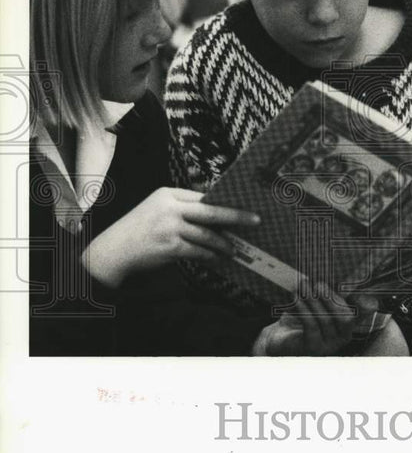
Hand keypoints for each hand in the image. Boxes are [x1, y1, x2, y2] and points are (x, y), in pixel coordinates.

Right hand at [82, 187, 259, 288]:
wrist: (114, 251)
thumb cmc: (139, 231)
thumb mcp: (157, 210)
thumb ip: (181, 209)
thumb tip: (215, 215)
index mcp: (167, 194)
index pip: (202, 196)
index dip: (224, 202)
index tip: (243, 206)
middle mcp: (169, 207)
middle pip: (211, 211)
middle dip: (235, 216)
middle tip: (255, 220)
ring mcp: (170, 227)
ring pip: (207, 235)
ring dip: (223, 243)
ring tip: (234, 249)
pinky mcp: (170, 246)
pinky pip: (198, 251)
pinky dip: (210, 255)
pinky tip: (218, 259)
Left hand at [253, 285, 366, 355]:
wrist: (281, 338)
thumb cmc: (301, 317)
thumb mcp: (316, 303)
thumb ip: (325, 291)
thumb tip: (326, 272)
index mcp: (349, 323)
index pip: (363, 314)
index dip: (366, 304)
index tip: (361, 291)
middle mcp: (343, 336)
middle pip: (345, 318)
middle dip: (331, 298)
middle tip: (318, 284)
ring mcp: (328, 344)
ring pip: (325, 319)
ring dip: (313, 300)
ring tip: (302, 286)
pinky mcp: (313, 347)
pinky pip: (311, 325)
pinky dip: (303, 309)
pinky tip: (296, 298)